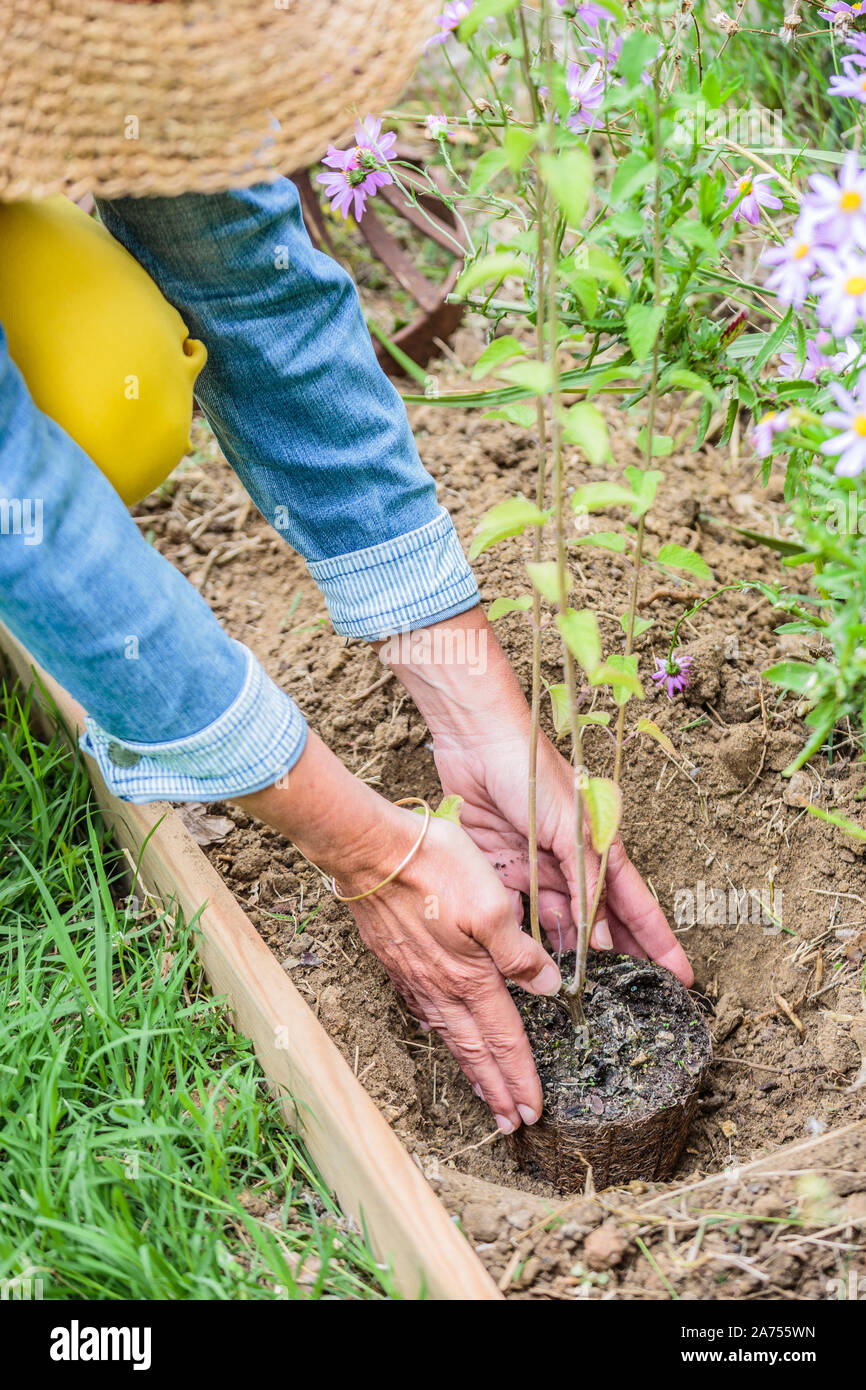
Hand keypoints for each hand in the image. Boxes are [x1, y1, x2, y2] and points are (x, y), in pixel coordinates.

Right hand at [344, 809, 561, 1131]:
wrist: (369, 850)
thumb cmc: (434, 865)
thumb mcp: (492, 902)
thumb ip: (518, 950)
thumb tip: (547, 986)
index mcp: (471, 976)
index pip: (504, 1037)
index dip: (521, 1075)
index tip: (533, 1110)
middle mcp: (441, 986)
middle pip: (476, 1049)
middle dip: (496, 1089)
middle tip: (511, 1124)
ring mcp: (415, 975)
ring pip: (449, 1035)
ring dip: (471, 1069)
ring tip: (484, 1095)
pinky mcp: (396, 959)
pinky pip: (424, 1010)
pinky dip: (441, 1034)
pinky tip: (442, 1034)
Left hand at [380, 609, 692, 986]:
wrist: (477, 741)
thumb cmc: (533, 772)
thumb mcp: (569, 830)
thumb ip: (584, 883)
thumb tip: (600, 939)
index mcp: (599, 848)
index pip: (636, 906)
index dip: (658, 942)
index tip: (682, 977)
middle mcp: (571, 863)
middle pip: (599, 923)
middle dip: (616, 960)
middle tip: (628, 1002)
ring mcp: (537, 867)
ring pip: (558, 924)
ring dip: (567, 956)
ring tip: (577, 998)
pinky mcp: (503, 867)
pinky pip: (518, 912)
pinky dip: (524, 937)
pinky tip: (529, 966)